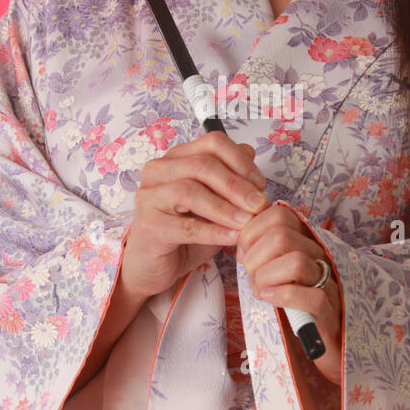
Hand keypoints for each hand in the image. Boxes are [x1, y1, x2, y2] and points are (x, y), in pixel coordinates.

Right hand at [120, 131, 268, 298]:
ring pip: (191, 191)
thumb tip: (250, 153)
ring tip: (247, 221)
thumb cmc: (186, 232)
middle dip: (236, 185)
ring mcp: (149, 197)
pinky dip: (215, 231)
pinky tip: (233, 237)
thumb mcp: (214, 201)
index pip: (212, 143)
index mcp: (177, 158)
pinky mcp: (149, 225)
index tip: (260, 183)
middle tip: (258, 204)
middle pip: (202, 165)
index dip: (241, 162)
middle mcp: (158, 171)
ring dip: (225, 208)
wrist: (157, 265)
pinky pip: (187, 226)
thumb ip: (230, 177)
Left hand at [236, 202, 342, 385]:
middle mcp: (320, 256)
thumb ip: (262, 252)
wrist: (324, 344)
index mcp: (305, 242)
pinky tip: (272, 300)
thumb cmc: (294, 306)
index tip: (244, 254)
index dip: (252, 232)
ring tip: (261, 292)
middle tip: (252, 278)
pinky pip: (310, 296)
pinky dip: (283, 296)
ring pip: (295, 261)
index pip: (279, 214)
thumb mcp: (276, 272)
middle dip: (254, 258)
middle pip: (281, 236)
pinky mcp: (330, 312)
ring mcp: (328, 283)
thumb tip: (238, 238)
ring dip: (266, 278)